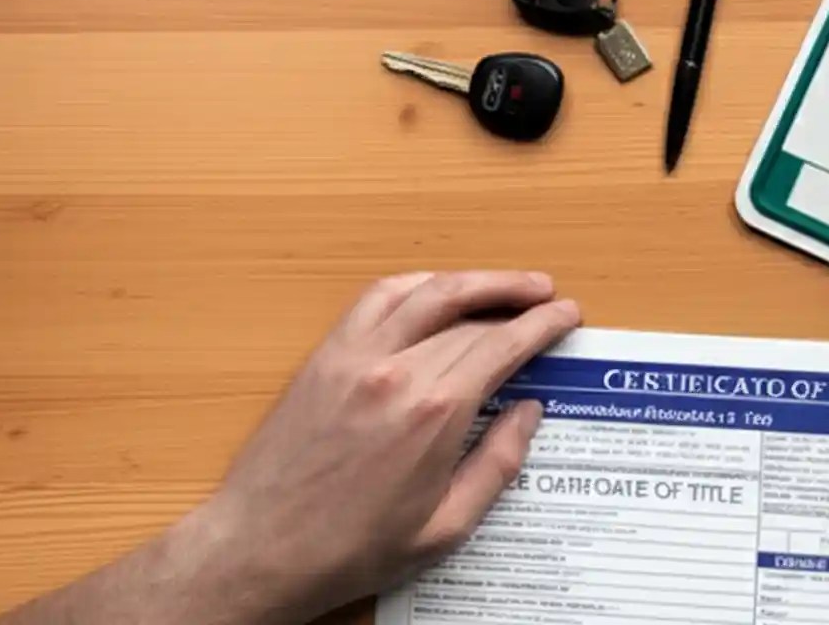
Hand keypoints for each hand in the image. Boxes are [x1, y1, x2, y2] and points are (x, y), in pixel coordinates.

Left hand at [0, 271, 580, 624]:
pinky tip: (436, 289)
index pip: (503, 345)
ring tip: (507, 282)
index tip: (568, 313)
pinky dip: (416, 285)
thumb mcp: (446, 526)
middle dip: (519, 301)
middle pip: (472, 316)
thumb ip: (497, 464)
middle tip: (549, 298)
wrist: (261, 547)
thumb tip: (529, 412)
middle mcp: (398, 370)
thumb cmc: (354, 549)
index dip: (543, 324)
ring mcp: (356, 356)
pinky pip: (377, 299)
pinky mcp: (326, 356)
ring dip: (475, 279)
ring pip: (428, 292)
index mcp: (436, 413)